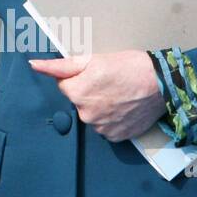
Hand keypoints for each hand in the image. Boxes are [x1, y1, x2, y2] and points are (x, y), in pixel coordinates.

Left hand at [28, 50, 165, 141]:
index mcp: (77, 93)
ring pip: (92, 115)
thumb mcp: (91, 59)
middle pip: (78, 102)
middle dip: (89, 93)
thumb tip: (34, 65)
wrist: (162, 84)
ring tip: (119, 95)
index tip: (95, 74)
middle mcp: (86, 114)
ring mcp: (102, 128)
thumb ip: (59, 66)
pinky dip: (112, 119)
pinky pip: (106, 127)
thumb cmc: (128, 66)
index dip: (79, 77)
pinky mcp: (117, 137)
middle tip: (109, 83)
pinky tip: (123, 108)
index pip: (65, 85)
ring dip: (100, 107)